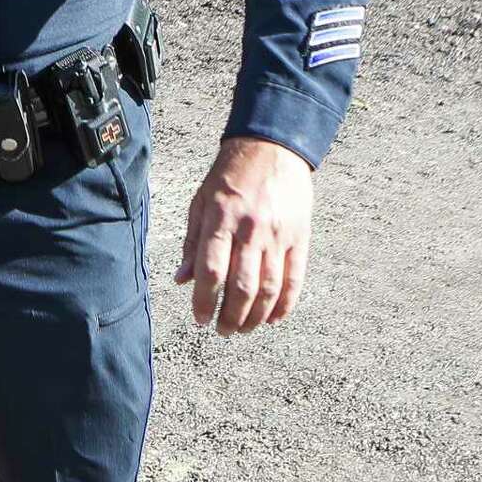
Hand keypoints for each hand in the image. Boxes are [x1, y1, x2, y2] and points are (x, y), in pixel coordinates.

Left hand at [176, 136, 314, 333]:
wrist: (270, 150)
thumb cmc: (228, 178)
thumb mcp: (200, 203)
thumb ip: (193, 243)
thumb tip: (181, 280)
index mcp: (220, 220)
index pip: (211, 271)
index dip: (205, 301)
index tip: (199, 320)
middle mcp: (250, 231)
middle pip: (243, 286)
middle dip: (231, 316)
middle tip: (222, 331)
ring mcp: (278, 236)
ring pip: (270, 288)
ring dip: (256, 316)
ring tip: (243, 329)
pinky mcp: (299, 238)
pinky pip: (294, 279)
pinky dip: (285, 304)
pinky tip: (274, 319)